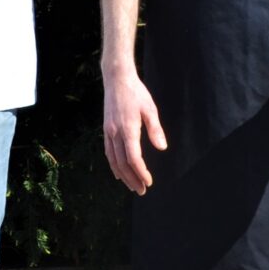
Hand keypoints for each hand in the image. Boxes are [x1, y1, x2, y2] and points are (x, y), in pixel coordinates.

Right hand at [102, 66, 167, 195]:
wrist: (116, 79)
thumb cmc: (136, 93)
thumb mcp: (150, 109)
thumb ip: (155, 130)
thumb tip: (162, 148)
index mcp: (128, 128)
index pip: (133, 158)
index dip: (140, 172)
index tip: (149, 182)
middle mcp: (115, 133)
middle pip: (122, 163)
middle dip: (132, 179)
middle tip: (142, 191)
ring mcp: (109, 132)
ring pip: (114, 160)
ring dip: (123, 176)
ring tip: (132, 186)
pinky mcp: (106, 130)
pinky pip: (109, 152)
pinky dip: (114, 166)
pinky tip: (119, 173)